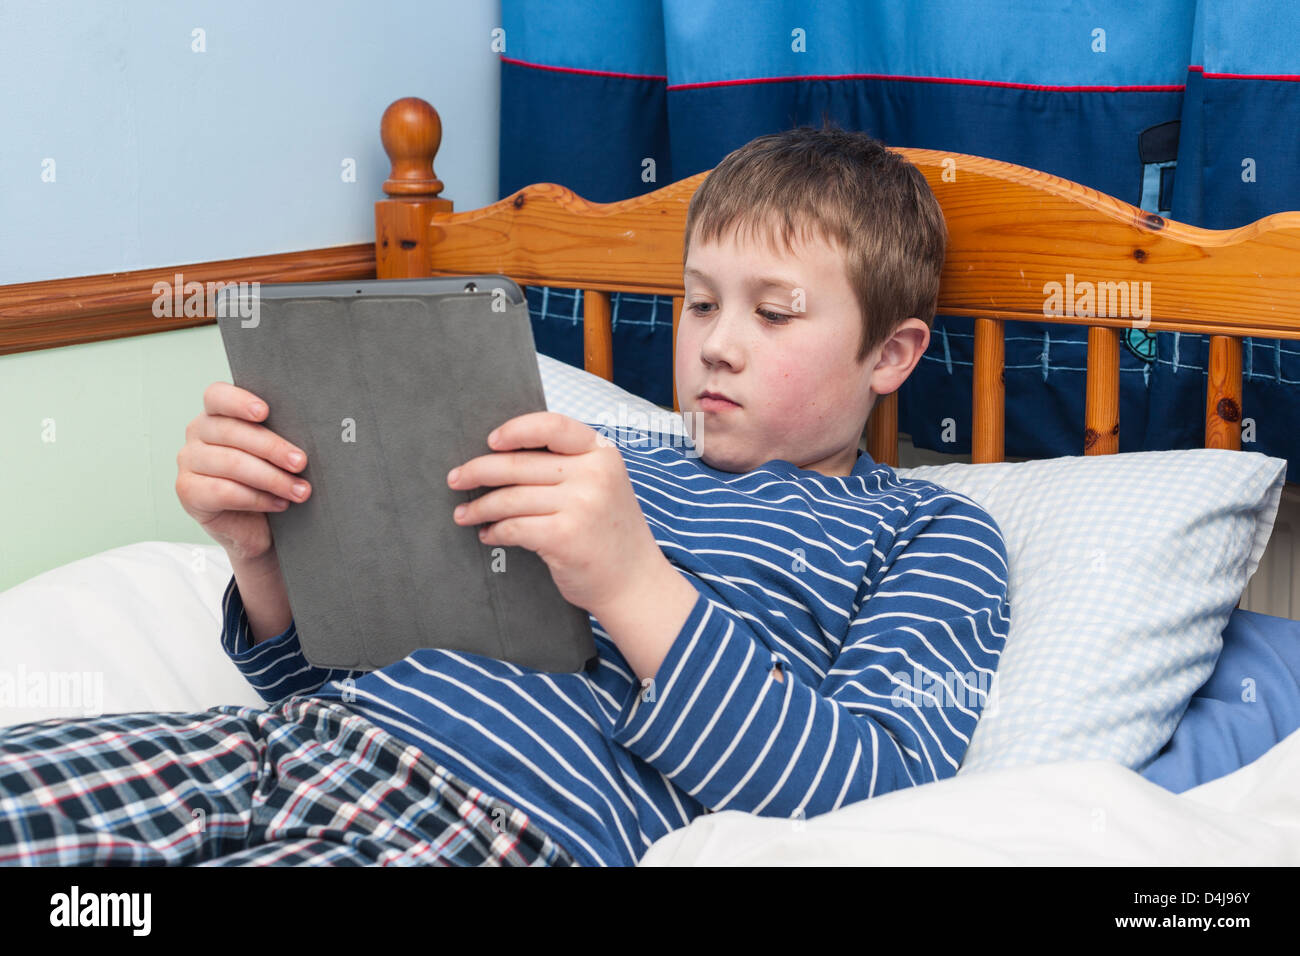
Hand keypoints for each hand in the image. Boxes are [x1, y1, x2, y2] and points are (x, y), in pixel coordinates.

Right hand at [175, 382, 311, 561]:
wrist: (257, 526)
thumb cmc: (270, 480)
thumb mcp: (276, 454)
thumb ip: (280, 434)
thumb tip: (309, 431)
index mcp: (217, 414)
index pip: (217, 396)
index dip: (239, 401)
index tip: (265, 412)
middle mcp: (197, 433)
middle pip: (231, 432)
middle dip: (272, 448)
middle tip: (301, 463)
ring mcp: (189, 462)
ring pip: (231, 464)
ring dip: (272, 478)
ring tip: (300, 490)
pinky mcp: (188, 492)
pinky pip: (224, 491)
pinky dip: (257, 498)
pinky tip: (280, 503)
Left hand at [447, 412, 662, 616]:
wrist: (634, 583)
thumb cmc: (608, 532)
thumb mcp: (602, 485)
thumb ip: (567, 465)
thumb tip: (502, 454)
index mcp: (602, 453)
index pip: (552, 426)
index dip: (516, 430)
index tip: (490, 440)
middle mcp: (594, 474)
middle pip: (520, 464)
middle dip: (478, 471)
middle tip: (456, 478)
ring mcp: (582, 505)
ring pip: (510, 497)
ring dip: (479, 507)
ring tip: (463, 514)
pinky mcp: (565, 536)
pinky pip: (513, 527)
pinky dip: (494, 531)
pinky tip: (488, 534)